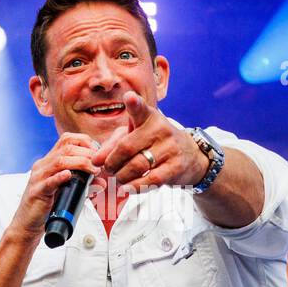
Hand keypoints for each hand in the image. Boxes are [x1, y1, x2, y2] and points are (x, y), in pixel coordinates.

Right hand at [7, 132, 101, 243]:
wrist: (27, 224)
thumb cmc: (47, 207)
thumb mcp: (67, 190)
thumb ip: (83, 183)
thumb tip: (102, 182)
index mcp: (49, 161)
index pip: (67, 139)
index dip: (85, 142)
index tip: (98, 153)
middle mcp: (42, 166)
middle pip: (66, 148)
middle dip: (87, 153)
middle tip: (99, 164)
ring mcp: (38, 178)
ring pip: (60, 162)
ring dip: (80, 163)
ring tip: (93, 171)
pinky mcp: (36, 192)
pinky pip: (48, 182)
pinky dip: (59, 177)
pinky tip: (69, 176)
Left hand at [91, 91, 209, 195]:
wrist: (191, 155)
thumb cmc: (156, 143)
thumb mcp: (135, 136)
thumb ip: (113, 145)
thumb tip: (96, 161)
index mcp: (149, 117)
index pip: (140, 109)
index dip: (134, 103)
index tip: (129, 97)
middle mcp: (160, 129)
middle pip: (127, 147)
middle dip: (112, 162)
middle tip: (109, 168)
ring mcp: (170, 148)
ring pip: (137, 165)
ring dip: (122, 176)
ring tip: (120, 178)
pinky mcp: (176, 167)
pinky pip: (151, 179)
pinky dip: (136, 186)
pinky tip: (127, 188)